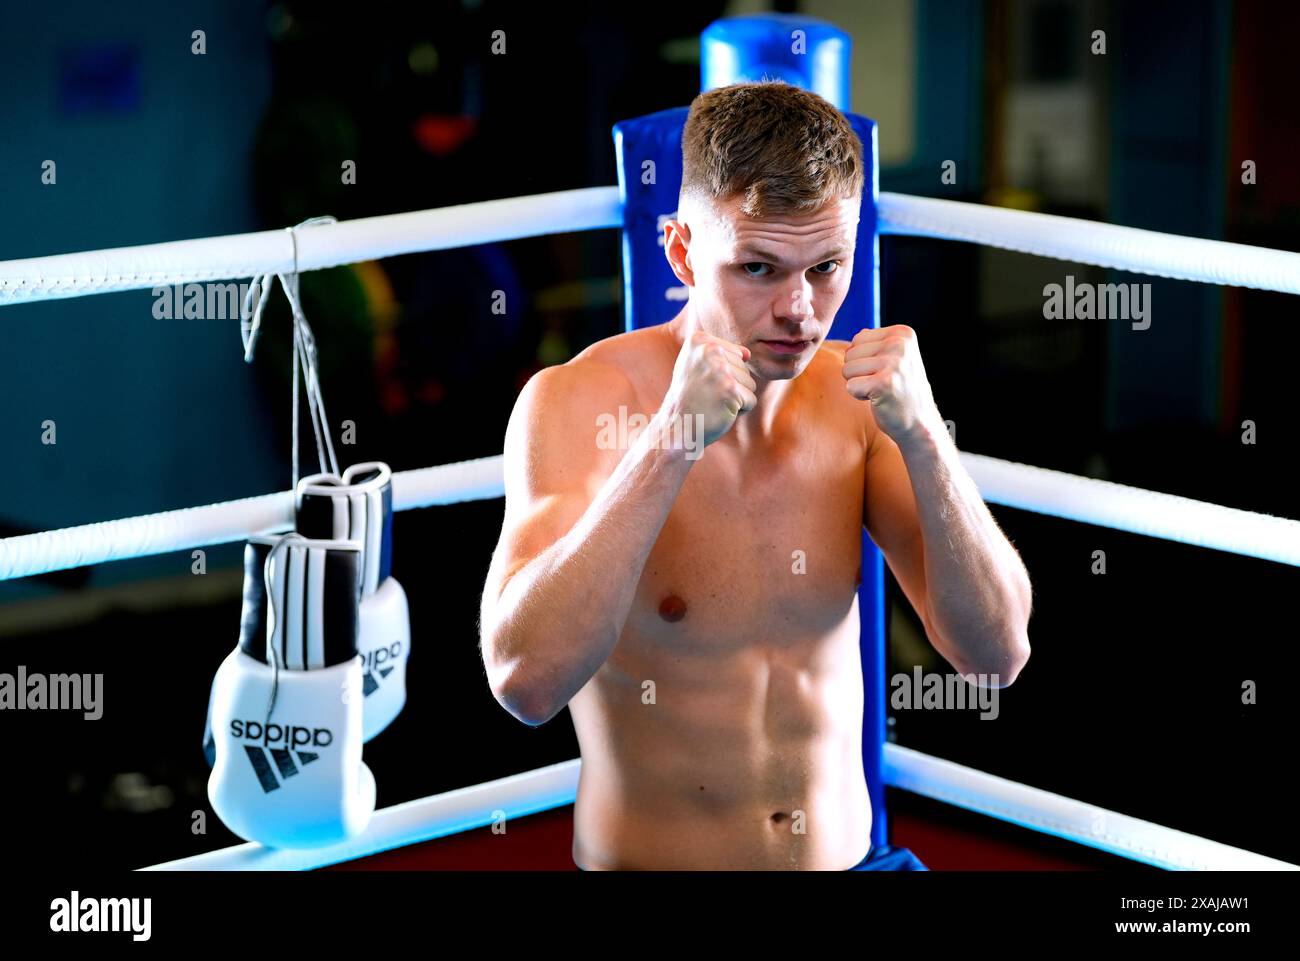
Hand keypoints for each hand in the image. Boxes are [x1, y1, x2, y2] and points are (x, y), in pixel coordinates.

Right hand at [664, 330, 757, 448]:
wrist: (676, 427)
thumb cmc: (689, 398)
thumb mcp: (695, 366)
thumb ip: (719, 354)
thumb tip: (747, 354)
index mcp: (699, 340)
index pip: (737, 354)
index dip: (724, 374)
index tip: (702, 382)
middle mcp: (709, 350)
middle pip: (745, 368)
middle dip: (732, 386)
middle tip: (707, 395)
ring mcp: (720, 369)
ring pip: (750, 383)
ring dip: (735, 398)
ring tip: (712, 402)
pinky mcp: (730, 389)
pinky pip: (751, 400)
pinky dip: (739, 411)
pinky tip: (718, 411)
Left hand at [842, 324, 940, 443]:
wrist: (919, 422)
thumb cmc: (900, 389)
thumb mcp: (894, 357)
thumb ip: (875, 343)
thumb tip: (856, 335)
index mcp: (902, 333)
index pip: (857, 339)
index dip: (865, 360)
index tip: (887, 371)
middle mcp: (899, 343)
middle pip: (849, 353)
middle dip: (860, 372)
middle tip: (884, 383)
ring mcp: (893, 363)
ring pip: (847, 369)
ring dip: (860, 384)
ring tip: (882, 390)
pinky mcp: (884, 383)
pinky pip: (850, 386)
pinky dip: (860, 396)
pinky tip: (880, 398)